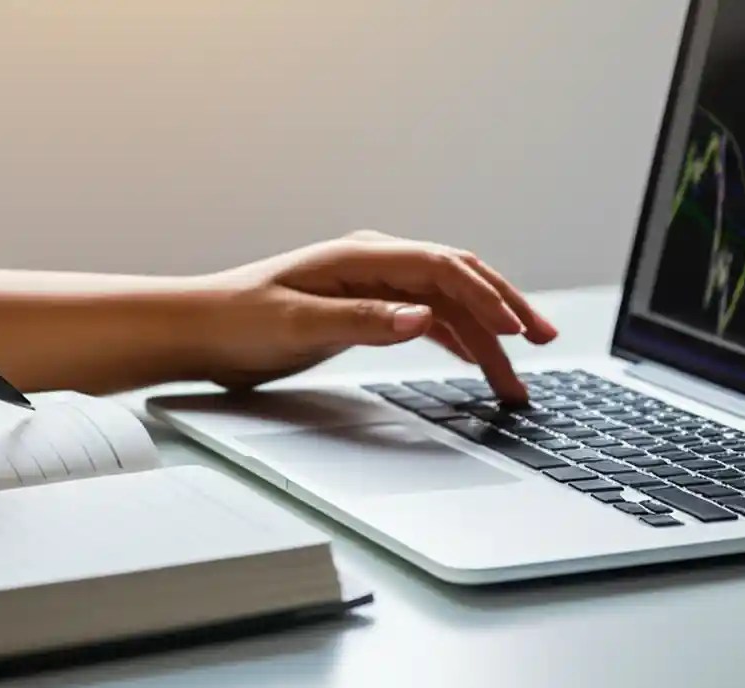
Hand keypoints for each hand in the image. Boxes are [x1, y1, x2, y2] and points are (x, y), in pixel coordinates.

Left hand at [196, 230, 556, 401]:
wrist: (199, 329)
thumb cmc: (238, 320)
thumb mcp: (298, 325)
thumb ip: (363, 321)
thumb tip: (423, 318)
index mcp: (362, 256)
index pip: (442, 268)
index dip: (486, 296)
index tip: (517, 330)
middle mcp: (375, 263)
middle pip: (458, 278)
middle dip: (505, 308)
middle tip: (545, 341)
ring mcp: (374, 285)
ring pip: (447, 304)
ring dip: (485, 335)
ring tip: (517, 375)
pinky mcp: (368, 309)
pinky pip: (427, 319)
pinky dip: (457, 338)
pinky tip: (476, 359)